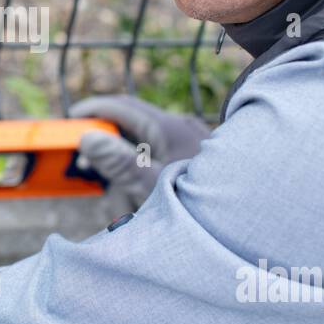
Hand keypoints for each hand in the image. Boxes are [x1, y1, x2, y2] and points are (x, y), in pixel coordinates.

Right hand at [68, 94, 212, 208]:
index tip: (69, 119)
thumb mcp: (154, 187)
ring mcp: (193, 139)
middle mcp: (181, 127)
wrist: (253, 217)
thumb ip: (119, 163)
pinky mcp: (201, 154)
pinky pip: (165, 149)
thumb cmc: (204, 204)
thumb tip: (87, 137)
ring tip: (111, 177)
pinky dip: (145, 159)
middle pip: (134, 119)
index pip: (120, 106)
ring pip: (150, 136)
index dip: (91, 109)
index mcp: (168, 127)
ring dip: (125, 150)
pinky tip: (142, 184)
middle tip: (82, 153)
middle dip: (105, 133)